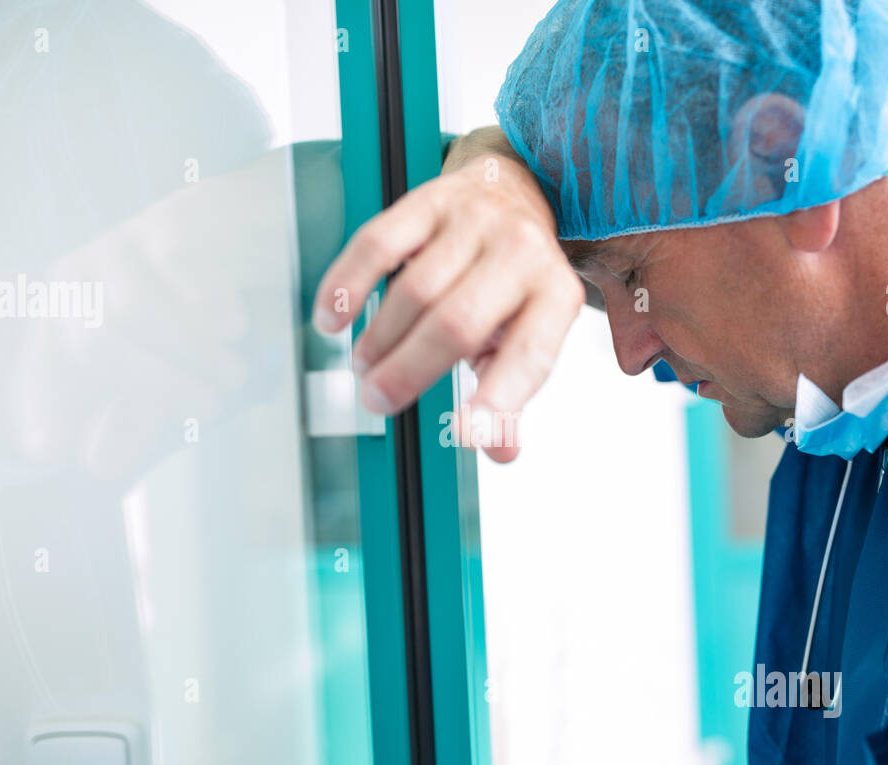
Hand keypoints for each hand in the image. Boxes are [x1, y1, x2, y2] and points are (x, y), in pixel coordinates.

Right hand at [313, 141, 583, 462]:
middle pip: (457, 323)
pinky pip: (378, 245)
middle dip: (409, 372)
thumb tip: (500, 450)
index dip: (499, 400)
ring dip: (379, 340)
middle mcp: (522, 253)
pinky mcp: (429, 201)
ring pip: (414, 290)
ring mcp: (474, 221)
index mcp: (555, 296)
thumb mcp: (526, 336)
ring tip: (366, 365)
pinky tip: (333, 318)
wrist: (511, 191)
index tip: (466, 436)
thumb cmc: (512, 284)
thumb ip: (511, 392)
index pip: (530, 355)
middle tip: (378, 400)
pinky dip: (347, 286)